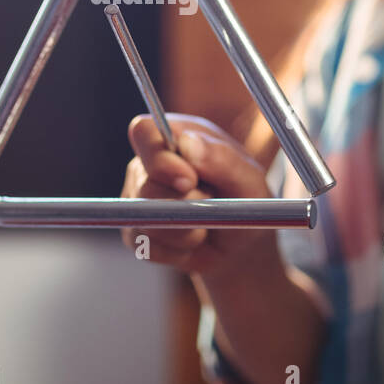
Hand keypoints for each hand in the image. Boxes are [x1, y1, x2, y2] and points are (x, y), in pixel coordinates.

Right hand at [119, 113, 281, 283]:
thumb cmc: (245, 198)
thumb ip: (222, 157)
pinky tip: (192, 241)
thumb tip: (188, 144)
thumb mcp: (248, 178)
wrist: (239, 242)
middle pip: (146, 186)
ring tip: (205, 223)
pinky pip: (148, 247)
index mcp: (174, 138)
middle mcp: (147, 165)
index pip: (144, 133)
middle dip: (186, 204)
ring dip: (187, 230)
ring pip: (148, 220)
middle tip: (211, 202)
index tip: (189, 180)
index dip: (160, 159)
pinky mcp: (134, 231)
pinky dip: (178, 250)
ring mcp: (136, 198)